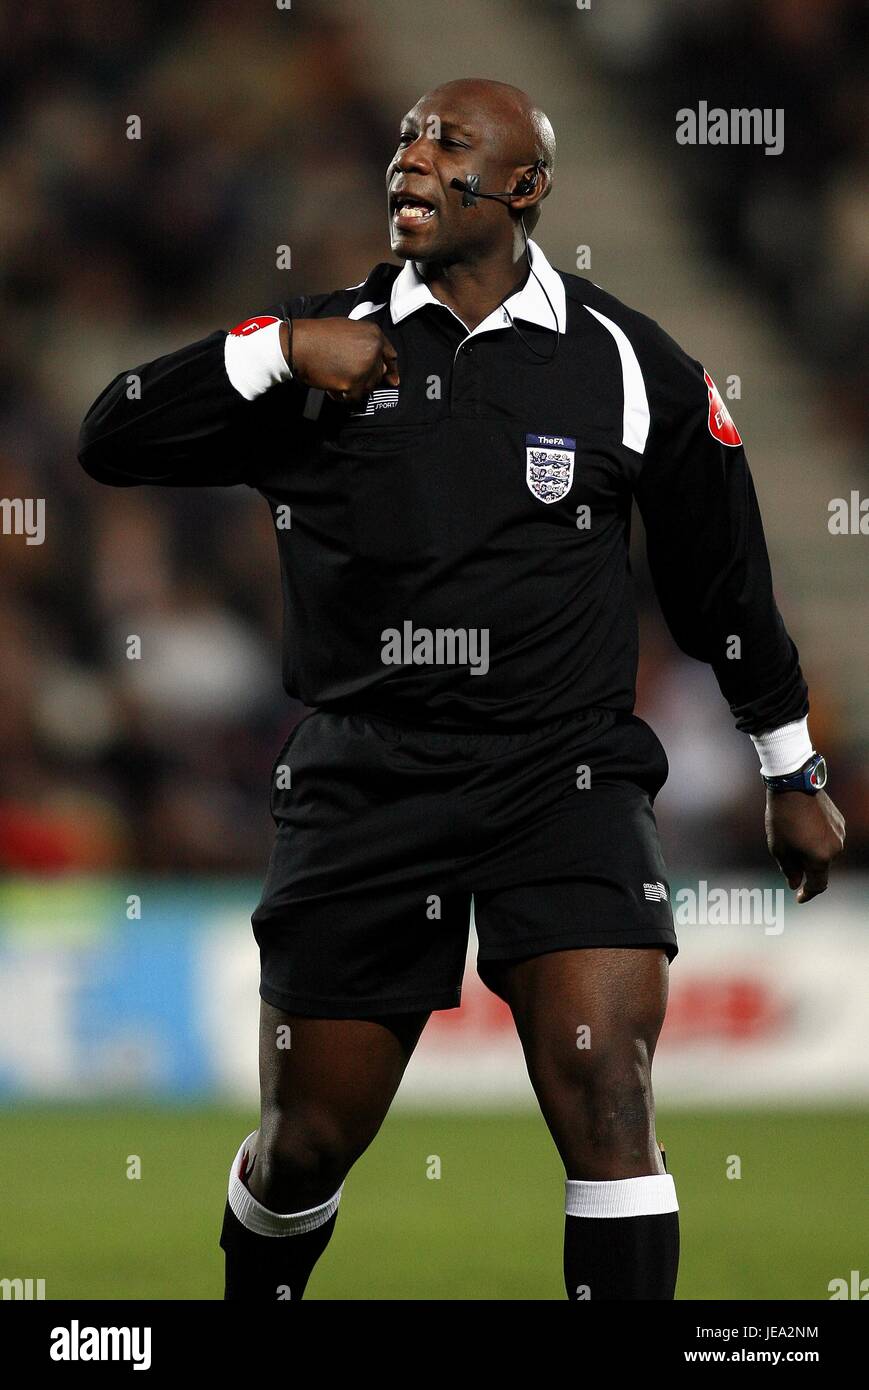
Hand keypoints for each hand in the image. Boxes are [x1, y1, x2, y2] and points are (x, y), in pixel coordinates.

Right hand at [280, 318, 398, 404]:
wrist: (299, 345)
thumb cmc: (318, 336)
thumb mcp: (348, 330)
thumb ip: (366, 344)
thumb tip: (383, 368)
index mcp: (374, 334)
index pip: (390, 356)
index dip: (392, 370)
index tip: (393, 381)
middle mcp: (373, 349)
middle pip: (378, 375)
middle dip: (364, 379)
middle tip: (345, 375)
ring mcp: (365, 366)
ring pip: (368, 388)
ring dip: (353, 388)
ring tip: (336, 377)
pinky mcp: (354, 383)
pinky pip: (354, 398)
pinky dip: (342, 396)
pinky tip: (332, 386)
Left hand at [765, 789, 844, 902]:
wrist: (794, 785)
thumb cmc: (782, 818)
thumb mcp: (778, 848)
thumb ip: (789, 870)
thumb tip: (795, 883)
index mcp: (820, 859)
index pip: (818, 885)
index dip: (808, 894)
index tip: (799, 897)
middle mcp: (835, 849)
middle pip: (821, 867)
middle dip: (806, 868)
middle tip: (788, 860)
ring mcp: (840, 834)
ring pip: (825, 851)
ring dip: (811, 851)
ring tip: (792, 836)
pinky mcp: (839, 821)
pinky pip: (828, 837)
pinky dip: (817, 838)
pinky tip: (802, 826)